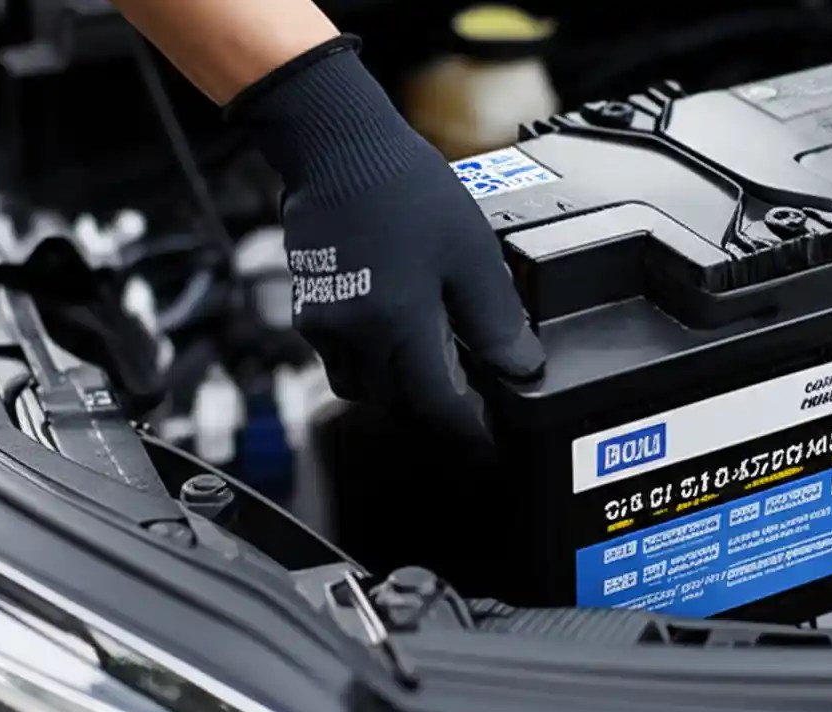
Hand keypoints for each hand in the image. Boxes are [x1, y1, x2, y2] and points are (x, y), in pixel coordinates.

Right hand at [230, 37, 544, 445]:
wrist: (337, 148)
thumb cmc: (404, 189)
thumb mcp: (471, 253)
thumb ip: (496, 319)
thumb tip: (521, 368)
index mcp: (398, 324)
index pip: (437, 407)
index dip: (469, 431)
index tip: (492, 443)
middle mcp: (354, 336)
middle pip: (400, 405)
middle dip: (439, 411)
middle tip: (474, 399)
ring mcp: (325, 327)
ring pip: (366, 390)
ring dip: (403, 393)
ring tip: (438, 368)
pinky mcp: (310, 311)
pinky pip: (343, 363)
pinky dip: (374, 367)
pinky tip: (400, 338)